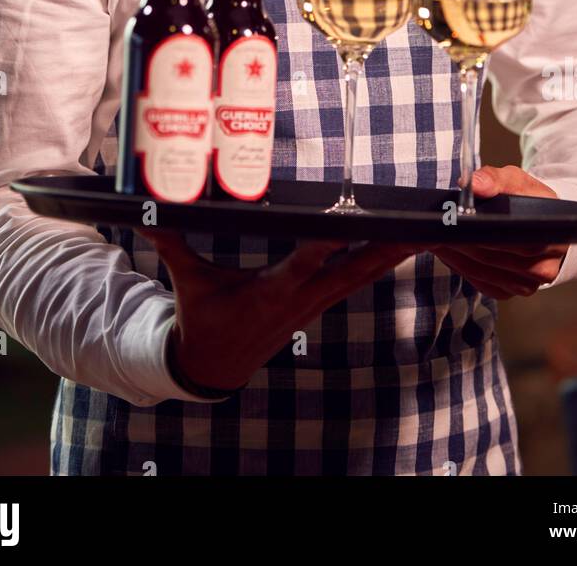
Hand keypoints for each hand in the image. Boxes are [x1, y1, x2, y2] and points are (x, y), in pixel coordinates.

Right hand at [136, 227, 419, 393]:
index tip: (348, 221)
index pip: (304, 262)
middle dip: (385, 248)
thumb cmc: (203, 318)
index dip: (326, 243)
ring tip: (426, 231)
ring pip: (362, 275)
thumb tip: (151, 211)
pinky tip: (402, 246)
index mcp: (272, 291)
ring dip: (393, 253)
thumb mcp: (188, 283)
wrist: (214, 365)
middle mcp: (301, 298)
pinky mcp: (318, 303)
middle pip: (353, 270)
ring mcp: (315, 303)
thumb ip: (174, 244)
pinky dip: (379, 261)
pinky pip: (356, 279)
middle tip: (419, 227)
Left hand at [430, 164, 568, 299]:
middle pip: (494, 256)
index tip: (456, 220)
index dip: (482, 230)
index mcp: (553, 235)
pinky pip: (480, 283)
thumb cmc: (528, 201)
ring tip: (438, 237)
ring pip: (484, 272)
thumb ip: (494, 178)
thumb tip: (474, 185)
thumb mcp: (515, 180)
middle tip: (439, 227)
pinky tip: (450, 252)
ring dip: (456, 256)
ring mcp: (528, 284)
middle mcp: (545, 266)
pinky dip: (461, 267)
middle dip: (462, 241)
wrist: (540, 225)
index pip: (513, 236)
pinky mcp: (510, 292)